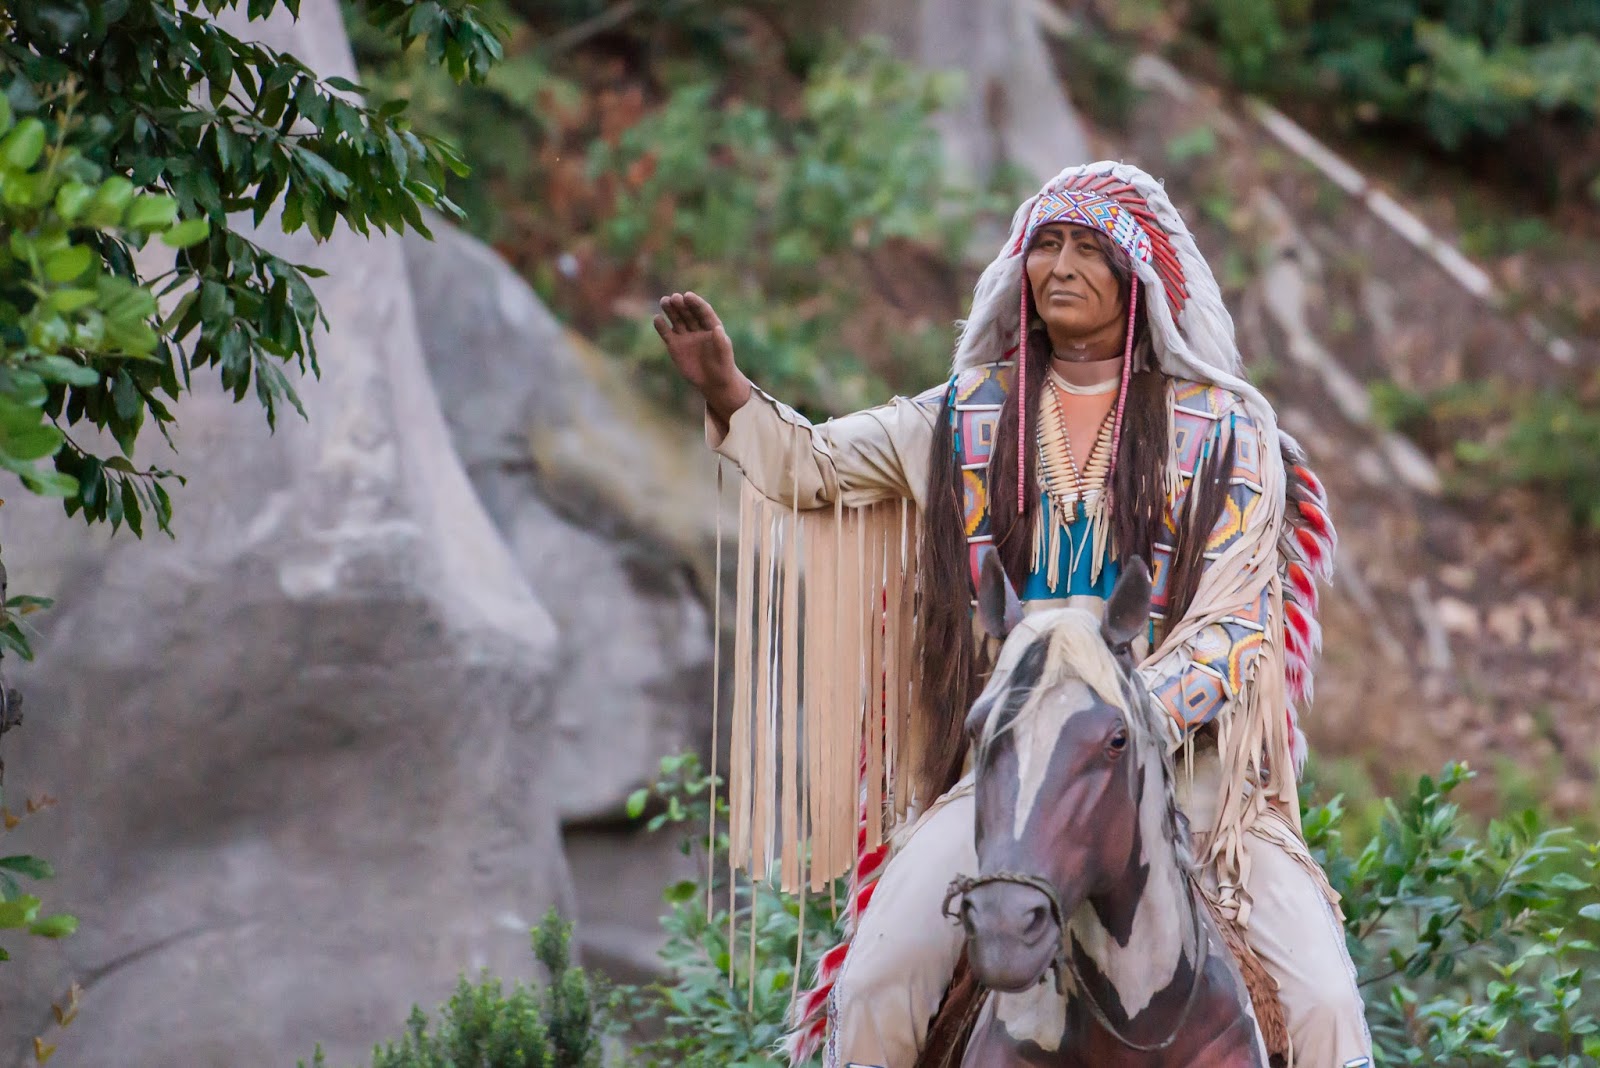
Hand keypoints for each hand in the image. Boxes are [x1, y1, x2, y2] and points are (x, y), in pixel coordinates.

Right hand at [653, 291, 750, 424]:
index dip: (696, 303)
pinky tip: (657, 319)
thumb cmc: (723, 367)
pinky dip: (661, 326)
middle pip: (688, 313)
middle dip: (682, 305)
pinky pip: (666, 333)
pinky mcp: (674, 345)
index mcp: (711, 326)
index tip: (688, 296)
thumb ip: (721, 342)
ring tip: (664, 301)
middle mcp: (697, 327)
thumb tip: (718, 328)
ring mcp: (685, 335)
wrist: (713, 381)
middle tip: (674, 298)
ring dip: (670, 310)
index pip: (703, 311)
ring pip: (677, 319)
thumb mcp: (724, 356)